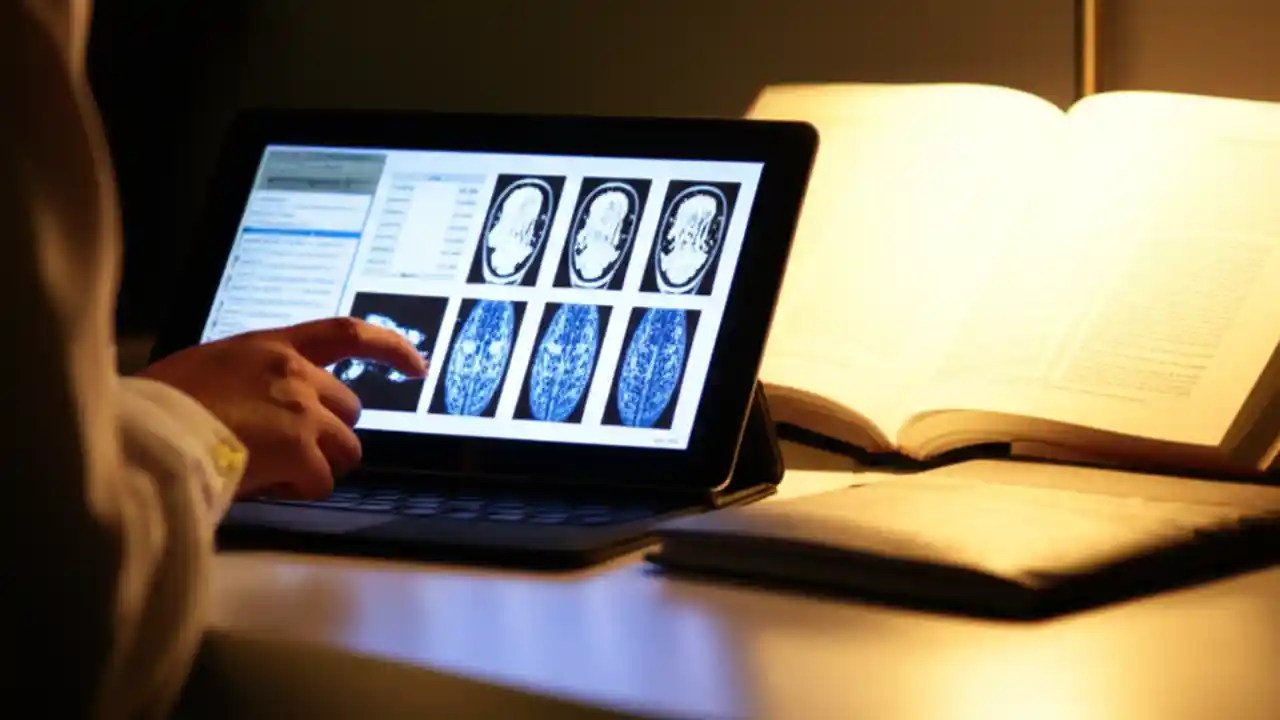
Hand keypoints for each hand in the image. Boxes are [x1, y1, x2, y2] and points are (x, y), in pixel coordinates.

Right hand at [139, 317, 426, 498]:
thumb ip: (253, 378)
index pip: (346, 333)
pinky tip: (264, 484)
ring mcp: (303, 412)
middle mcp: (296, 373)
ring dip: (319, 465)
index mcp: (272, 346)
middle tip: (291, 452)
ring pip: (345, 449)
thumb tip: (269, 405)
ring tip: (273, 470)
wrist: (148, 432)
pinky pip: (321, 481)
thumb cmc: (162, 403)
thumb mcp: (210, 367)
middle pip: (350, 410)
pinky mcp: (300, 450)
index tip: (418, 365)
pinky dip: (299, 490)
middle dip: (330, 434)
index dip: (389, 348)